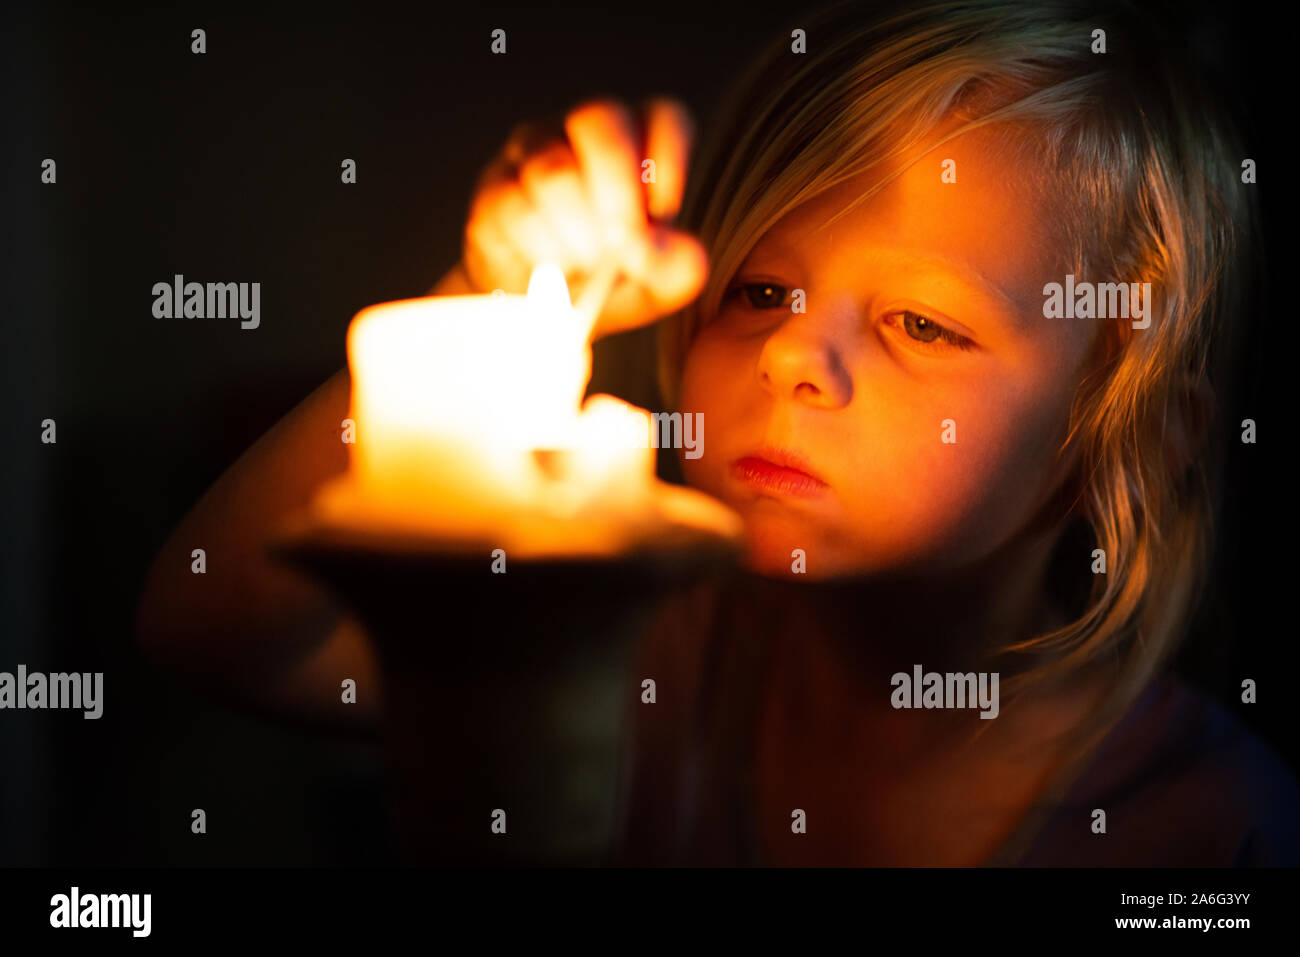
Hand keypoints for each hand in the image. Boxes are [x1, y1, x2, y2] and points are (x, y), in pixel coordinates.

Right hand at [461, 97, 707, 338]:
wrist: (544, 314)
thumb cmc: (610, 284)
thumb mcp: (656, 286)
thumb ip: (678, 269)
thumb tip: (673, 253)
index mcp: (641, 142)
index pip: (663, 117)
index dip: (668, 158)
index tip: (664, 213)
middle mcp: (585, 132)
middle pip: (599, 120)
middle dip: (616, 192)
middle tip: (622, 248)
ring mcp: (533, 152)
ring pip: (554, 169)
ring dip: (578, 234)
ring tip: (585, 268)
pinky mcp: (494, 187)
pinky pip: (516, 208)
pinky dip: (542, 251)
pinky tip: (551, 271)